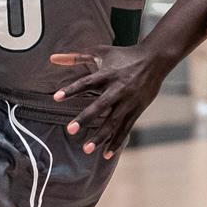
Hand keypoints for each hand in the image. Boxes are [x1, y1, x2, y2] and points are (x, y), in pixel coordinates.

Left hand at [48, 44, 172, 159]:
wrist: (155, 60)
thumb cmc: (124, 55)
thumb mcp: (100, 52)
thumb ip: (75, 57)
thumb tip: (51, 58)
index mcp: (107, 74)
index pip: (86, 82)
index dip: (72, 89)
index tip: (56, 97)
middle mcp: (118, 89)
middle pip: (100, 105)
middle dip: (85, 118)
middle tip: (70, 130)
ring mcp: (128, 101)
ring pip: (113, 121)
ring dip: (100, 136)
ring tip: (86, 149)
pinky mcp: (137, 110)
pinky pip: (126, 128)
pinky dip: (116, 141)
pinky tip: (106, 154)